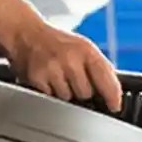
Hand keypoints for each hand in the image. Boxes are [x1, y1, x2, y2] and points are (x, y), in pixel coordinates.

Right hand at [5, 20, 122, 110]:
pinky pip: (51, 99)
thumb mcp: (84, 48)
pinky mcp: (37, 78)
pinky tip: (48, 81)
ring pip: (68, 99)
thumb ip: (99, 68)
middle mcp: (71, 57)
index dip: (112, 95)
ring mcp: (53, 68)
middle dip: (82, 91)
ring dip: (66, 94)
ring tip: (60, 78)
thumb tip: (114, 92)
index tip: (114, 106)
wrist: (27, 34)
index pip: (105, 77)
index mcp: (86, 50)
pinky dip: (51, 94)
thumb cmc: (59, 44)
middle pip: (86, 93)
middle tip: (74, 79)